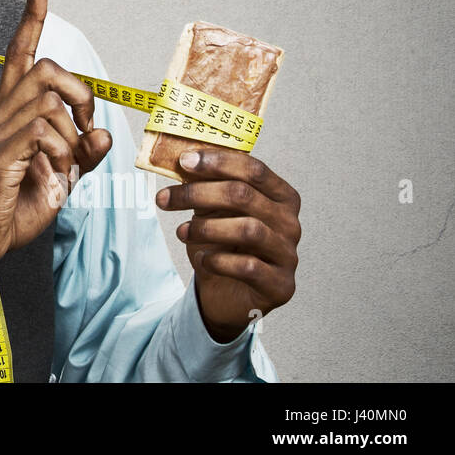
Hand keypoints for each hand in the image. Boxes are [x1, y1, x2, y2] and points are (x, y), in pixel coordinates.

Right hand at [0, 0, 112, 291]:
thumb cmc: (13, 207)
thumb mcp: (59, 177)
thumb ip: (83, 153)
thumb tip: (105, 134)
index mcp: (11, 114)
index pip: (20, 55)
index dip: (31, 20)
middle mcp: (0, 115)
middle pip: (47, 68)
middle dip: (81, 94)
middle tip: (86, 130)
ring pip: (51, 103)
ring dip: (74, 137)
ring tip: (65, 168)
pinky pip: (44, 133)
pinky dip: (62, 155)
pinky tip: (52, 177)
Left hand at [157, 148, 300, 341]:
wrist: (229, 294)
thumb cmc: (224, 245)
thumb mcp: (212, 210)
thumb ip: (205, 186)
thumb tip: (180, 160)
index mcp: (280, 196)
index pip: (253, 169)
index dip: (218, 162)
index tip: (184, 161)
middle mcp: (289, 223)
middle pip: (244, 195)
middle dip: (197, 193)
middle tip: (164, 198)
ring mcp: (288, 254)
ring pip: (248, 229)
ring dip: (205, 228)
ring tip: (181, 232)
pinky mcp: (281, 285)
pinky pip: (248, 266)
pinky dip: (218, 261)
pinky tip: (203, 259)